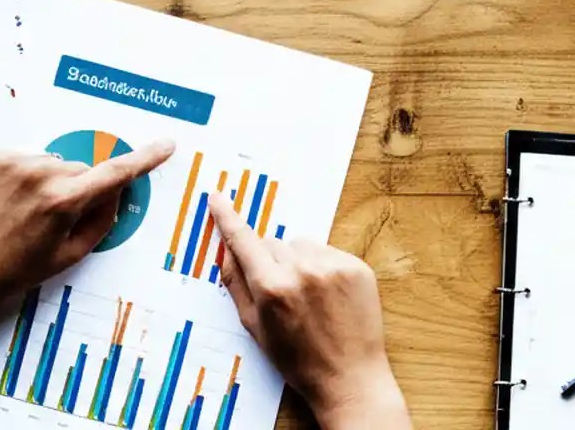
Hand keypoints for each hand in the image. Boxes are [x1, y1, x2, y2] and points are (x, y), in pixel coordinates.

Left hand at [0, 141, 174, 314]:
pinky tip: (7, 201)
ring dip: (50, 181)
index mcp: (62, 201)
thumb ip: (101, 219)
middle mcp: (40, 173)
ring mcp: (14, 161)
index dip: (144, 159)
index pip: (115, 173)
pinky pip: (27, 158)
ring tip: (22, 212)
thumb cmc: (13, 270)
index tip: (165, 144)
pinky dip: (25, 174)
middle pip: (81, 171)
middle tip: (52, 221)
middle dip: (78, 190)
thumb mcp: (68, 255)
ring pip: (54, 163)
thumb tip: (117, 190)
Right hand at [208, 194, 409, 429]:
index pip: (243, 240)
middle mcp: (301, 271)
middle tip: (282, 293)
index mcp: (271, 288)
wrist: (350, 378)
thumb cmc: (298, 360)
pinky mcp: (356, 267)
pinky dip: (324, 266)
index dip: (227, 217)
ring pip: (301, 245)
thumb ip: (237, 284)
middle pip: (273, 243)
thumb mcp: (255, 327)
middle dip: (271, 260)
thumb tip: (225, 250)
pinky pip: (328, 251)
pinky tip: (329, 296)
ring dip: (299, 261)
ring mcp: (332, 266)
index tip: (217, 196)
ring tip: (310, 296)